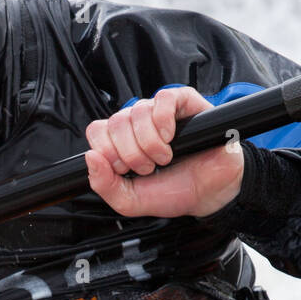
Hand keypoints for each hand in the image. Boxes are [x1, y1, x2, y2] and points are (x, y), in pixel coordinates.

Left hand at [84, 86, 243, 218]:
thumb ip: (105, 186)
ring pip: (138, 111)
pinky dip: (162, 120)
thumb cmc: (174, 192)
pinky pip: (164, 98)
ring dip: (149, 142)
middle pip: (116, 122)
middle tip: (149, 168)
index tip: (124, 170)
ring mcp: (160, 111)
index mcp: (122, 142)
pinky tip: (170, 137)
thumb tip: (90, 157)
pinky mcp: (184, 103)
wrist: (210, 194)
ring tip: (165, 158)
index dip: (107, 151)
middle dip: (130, 153)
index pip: (97, 130)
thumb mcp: (131, 201)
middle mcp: (138, 124)